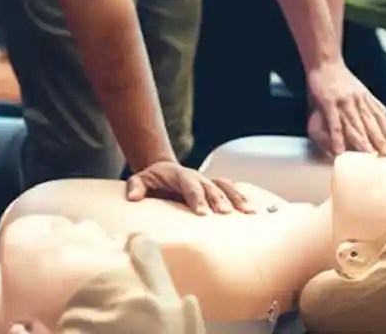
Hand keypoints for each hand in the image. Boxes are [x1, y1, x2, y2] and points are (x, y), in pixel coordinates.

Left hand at [126, 160, 254, 214]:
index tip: (201, 212)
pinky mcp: (213, 188)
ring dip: (236, 198)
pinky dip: (241, 197)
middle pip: (210, 186)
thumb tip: (133, 198)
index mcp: (179, 175)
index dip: (196, 197)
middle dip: (219, 199)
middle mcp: (196, 177)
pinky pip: (230, 189)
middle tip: (225, 214)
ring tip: (247, 212)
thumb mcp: (139, 180)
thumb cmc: (152, 180)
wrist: (162, 171)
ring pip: (224, 186)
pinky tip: (252, 210)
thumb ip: (135, 187)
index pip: (189, 184)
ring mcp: (207, 182)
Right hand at [305, 62, 385, 157]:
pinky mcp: (328, 103)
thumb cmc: (341, 79)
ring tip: (370, 159)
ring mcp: (344, 103)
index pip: (384, 122)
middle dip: (383, 144)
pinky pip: (334, 124)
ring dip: (365, 143)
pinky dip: (338, 138)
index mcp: (368, 100)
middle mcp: (359, 102)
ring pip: (357, 127)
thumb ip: (372, 106)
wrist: (325, 62)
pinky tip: (339, 150)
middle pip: (373, 127)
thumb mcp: (361, 91)